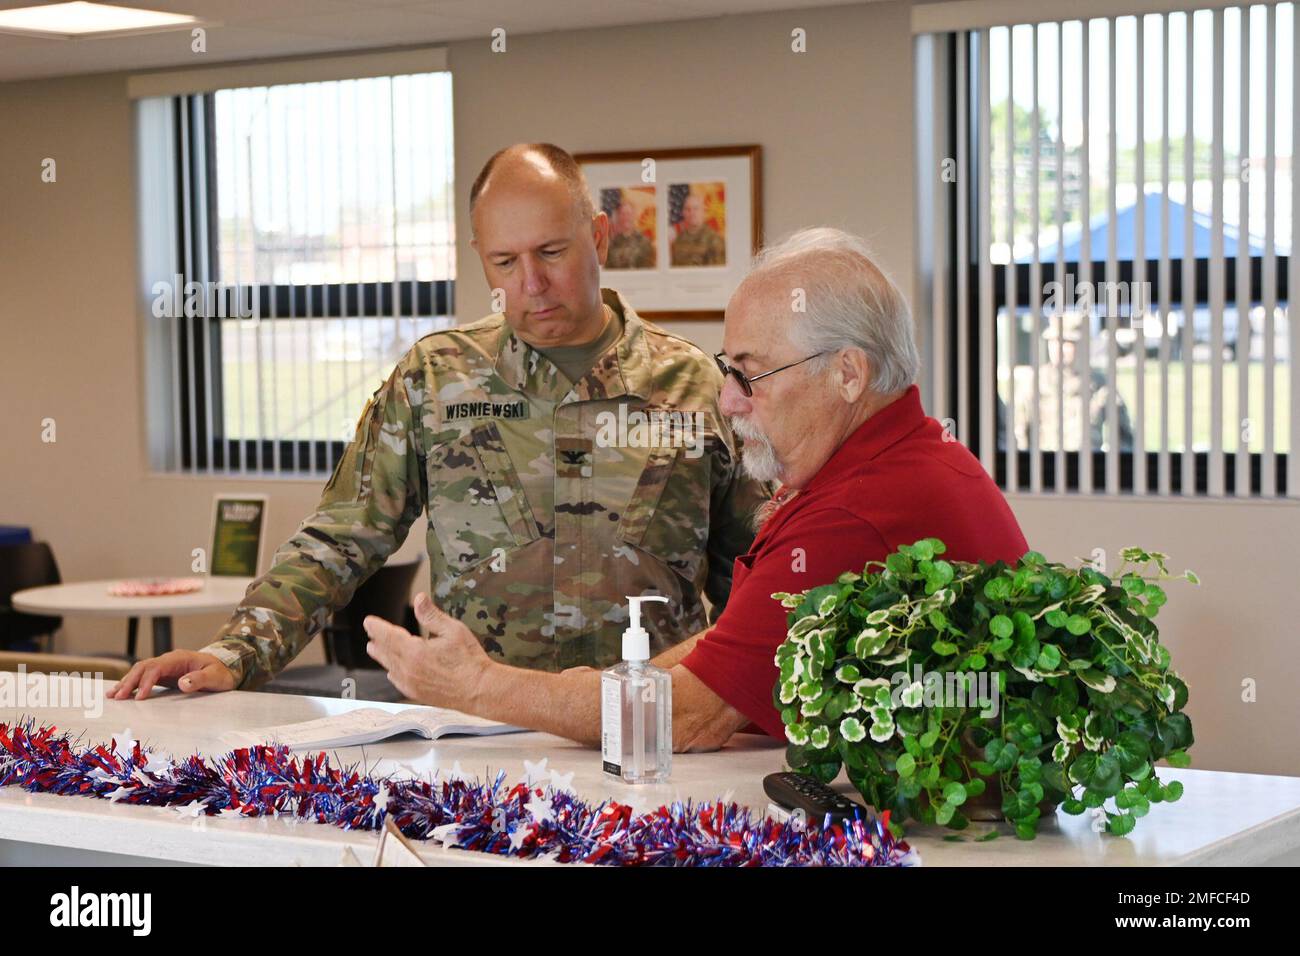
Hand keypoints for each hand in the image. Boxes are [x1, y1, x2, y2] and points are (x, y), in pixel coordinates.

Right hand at [108, 650, 235, 700]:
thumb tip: (182, 683)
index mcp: (180, 658)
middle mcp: (169, 659)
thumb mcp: (215, 677)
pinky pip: (143, 676)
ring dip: (127, 682)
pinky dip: (131, 683)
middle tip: (119, 697)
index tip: (140, 697)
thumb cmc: (221, 673)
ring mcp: (165, 666)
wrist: (225, 668)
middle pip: (144, 667)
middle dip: (130, 681)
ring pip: (140, 670)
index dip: (146, 681)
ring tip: (113, 695)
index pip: (157, 667)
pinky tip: (121, 692)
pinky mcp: (163, 674)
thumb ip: (200, 679)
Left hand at [363, 592, 493, 711]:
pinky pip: (398, 682)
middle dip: (377, 642)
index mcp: (414, 651)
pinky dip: (392, 673)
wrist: (479, 690)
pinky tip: (392, 672)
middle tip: (370, 635)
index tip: (368, 621)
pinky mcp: (417, 694)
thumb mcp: (453, 630)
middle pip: (386, 652)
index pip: (388, 636)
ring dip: (382, 657)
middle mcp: (408, 669)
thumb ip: (432, 616)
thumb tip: (419, 599)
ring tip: (375, 650)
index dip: (376, 627)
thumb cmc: (469, 661)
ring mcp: (411, 683)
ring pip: (390, 667)